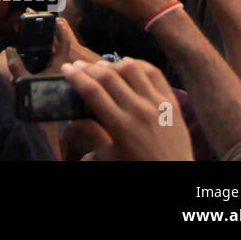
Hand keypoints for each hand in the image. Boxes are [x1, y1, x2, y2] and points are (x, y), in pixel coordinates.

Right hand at [61, 58, 193, 159]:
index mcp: (120, 126)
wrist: (174, 175)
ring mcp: (157, 104)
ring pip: (131, 68)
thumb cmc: (138, 167)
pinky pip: (154, 73)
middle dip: (88, 67)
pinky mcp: (172, 102)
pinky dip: (139, 64)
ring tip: (103, 67)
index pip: (92, 91)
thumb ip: (92, 134)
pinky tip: (128, 66)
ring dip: (113, 64)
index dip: (75, 76)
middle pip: (108, 76)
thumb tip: (75, 120)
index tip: (65, 69)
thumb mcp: (110, 156)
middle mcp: (138, 110)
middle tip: (78, 65)